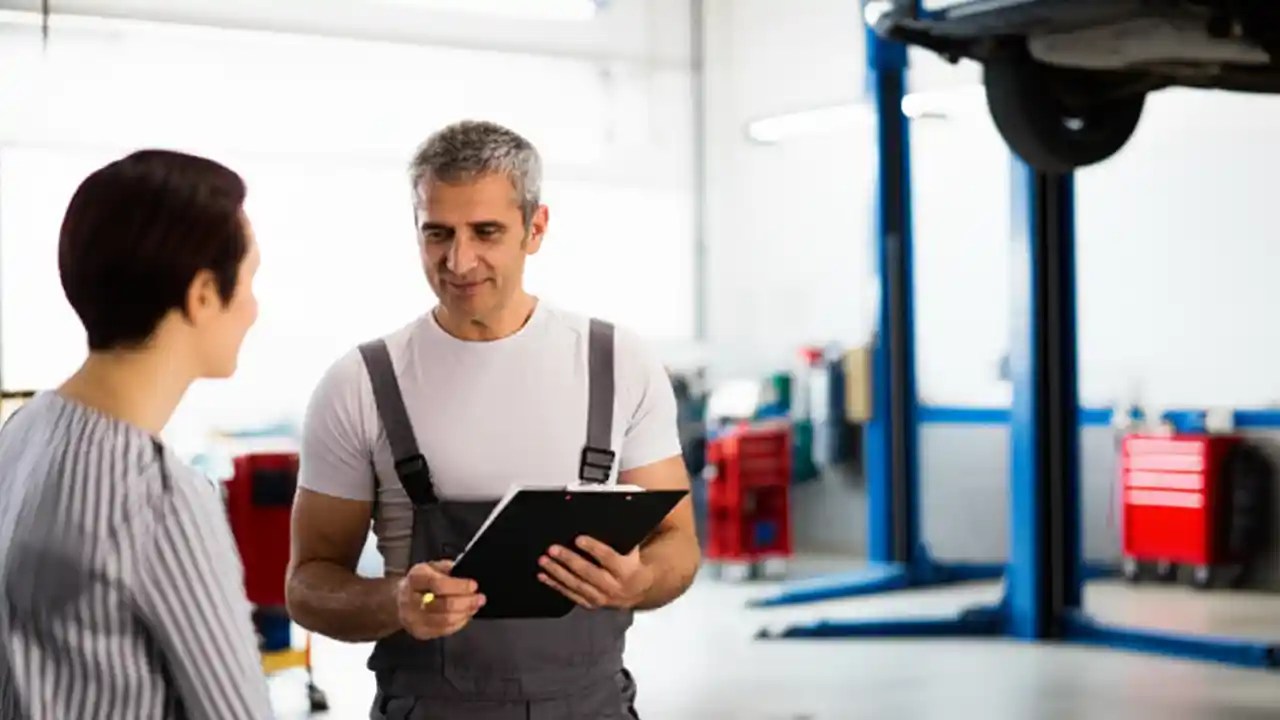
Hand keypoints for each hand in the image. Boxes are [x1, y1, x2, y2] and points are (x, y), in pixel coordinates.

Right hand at [395, 560, 485, 639]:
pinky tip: (465, 615)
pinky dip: (459, 623)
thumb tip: (463, 572)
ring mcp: (414, 619)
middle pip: (443, 606)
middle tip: (480, 598)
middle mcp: (411, 600)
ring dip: (465, 614)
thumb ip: (446, 568)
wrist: (399, 599)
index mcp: (415, 579)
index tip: (473, 585)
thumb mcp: (431, 566)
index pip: (438, 585)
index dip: (459, 586)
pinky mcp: (420, 632)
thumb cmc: (420, 582)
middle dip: (466, 602)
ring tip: (475, 606)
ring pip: (445, 621)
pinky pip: (444, 631)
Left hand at [537, 536, 653, 610]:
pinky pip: (571, 595)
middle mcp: (614, 586)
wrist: (640, 590)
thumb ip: (626, 534)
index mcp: (626, 570)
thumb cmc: (632, 563)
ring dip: (558, 572)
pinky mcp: (591, 604)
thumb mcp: (635, 547)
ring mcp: (601, 597)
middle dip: (569, 560)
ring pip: (576, 585)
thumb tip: (619, 513)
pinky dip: (555, 585)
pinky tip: (544, 576)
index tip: (578, 539)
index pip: (609, 558)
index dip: (593, 548)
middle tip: (553, 549)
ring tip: (544, 561)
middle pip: (588, 572)